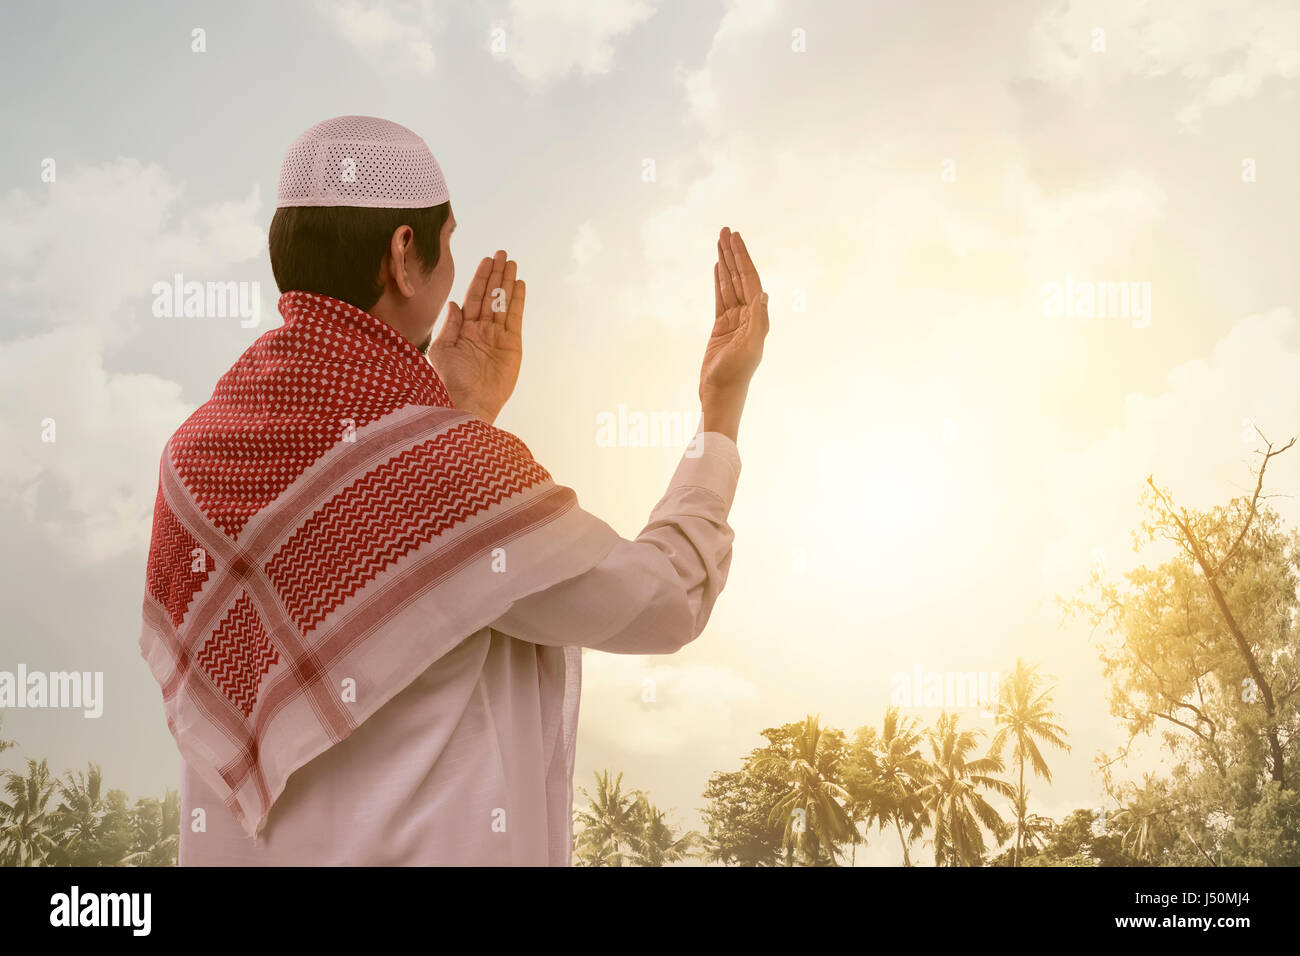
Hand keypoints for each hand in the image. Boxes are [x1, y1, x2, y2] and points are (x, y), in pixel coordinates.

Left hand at [428, 250, 523, 424]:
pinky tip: (519, 285)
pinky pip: (515, 318)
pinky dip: (517, 301)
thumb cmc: (448, 381)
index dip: (480, 278)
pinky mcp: (512, 345)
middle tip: (502, 254)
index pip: (473, 297)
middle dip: (496, 274)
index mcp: (463, 329)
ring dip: (508, 283)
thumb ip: (449, 326)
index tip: (486, 260)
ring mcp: (497, 337)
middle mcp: (481, 330)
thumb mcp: (442, 350)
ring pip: (503, 303)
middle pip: (490, 296)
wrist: (467, 404)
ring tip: (512, 263)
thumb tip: (454, 304)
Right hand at [699, 227, 768, 440]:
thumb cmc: (735, 375)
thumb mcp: (749, 348)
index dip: (743, 258)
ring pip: (729, 284)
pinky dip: (719, 281)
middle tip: (726, 230)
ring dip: (725, 263)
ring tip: (720, 241)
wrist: (720, 395)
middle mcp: (750, 315)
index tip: (735, 237)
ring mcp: (735, 320)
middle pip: (740, 277)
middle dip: (734, 253)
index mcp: (758, 317)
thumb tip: (763, 293)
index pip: (750, 280)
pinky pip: (721, 298)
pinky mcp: (721, 327)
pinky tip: (717, 267)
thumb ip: (758, 320)